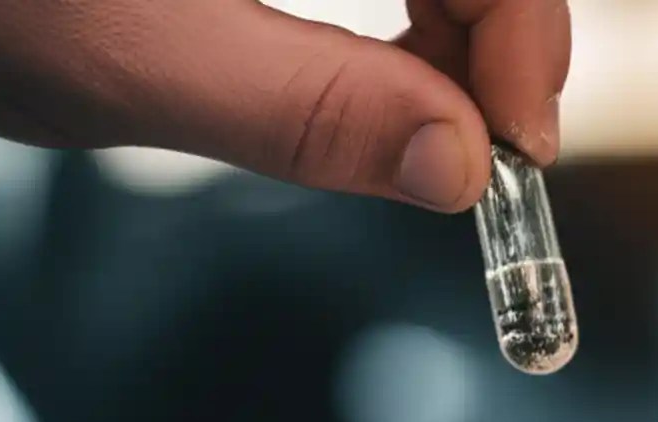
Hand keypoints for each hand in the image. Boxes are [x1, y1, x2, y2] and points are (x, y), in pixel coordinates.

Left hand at [0, 0, 568, 211]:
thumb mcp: (131, 56)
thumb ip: (300, 110)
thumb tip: (457, 166)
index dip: (526, 28)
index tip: (516, 146)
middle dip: (499, 38)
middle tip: (480, 149)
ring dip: (463, 36)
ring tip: (430, 123)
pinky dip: (422, 18)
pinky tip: (395, 70)